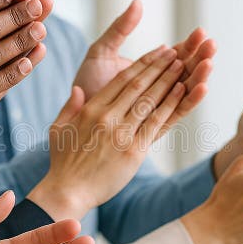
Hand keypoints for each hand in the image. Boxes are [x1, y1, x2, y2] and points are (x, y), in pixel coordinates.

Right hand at [27, 45, 210, 219]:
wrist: (68, 191)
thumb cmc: (63, 163)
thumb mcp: (58, 129)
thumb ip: (70, 107)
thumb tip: (78, 89)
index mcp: (91, 109)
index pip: (121, 79)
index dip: (142, 63)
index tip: (157, 51)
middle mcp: (107, 117)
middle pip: (138, 85)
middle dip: (159, 66)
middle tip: (175, 52)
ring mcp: (121, 133)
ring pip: (150, 100)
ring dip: (169, 80)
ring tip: (183, 65)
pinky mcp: (134, 151)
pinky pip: (156, 122)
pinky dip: (171, 104)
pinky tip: (183, 91)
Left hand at [73, 0, 215, 112]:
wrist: (75, 113)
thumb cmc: (87, 83)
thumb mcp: (102, 51)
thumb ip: (120, 28)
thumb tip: (138, 2)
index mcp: (149, 71)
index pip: (176, 56)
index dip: (189, 44)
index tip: (200, 32)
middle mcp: (158, 89)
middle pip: (186, 72)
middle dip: (200, 58)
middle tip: (211, 44)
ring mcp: (158, 107)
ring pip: (185, 91)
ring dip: (199, 77)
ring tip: (209, 63)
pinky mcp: (154, 125)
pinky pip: (176, 114)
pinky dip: (190, 101)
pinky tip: (201, 88)